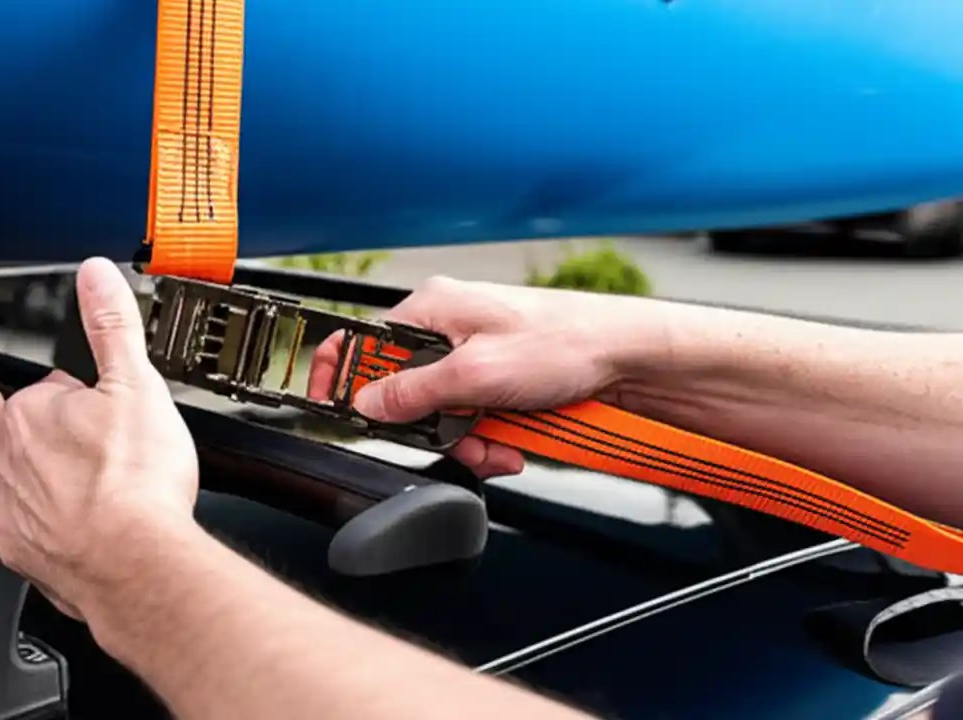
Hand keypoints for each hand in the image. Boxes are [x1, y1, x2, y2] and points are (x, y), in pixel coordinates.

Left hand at [0, 258, 198, 619]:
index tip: (79, 397)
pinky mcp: (24, 554)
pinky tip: (77, 532)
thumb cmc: (136, 481)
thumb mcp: (136, 383)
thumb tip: (95, 274)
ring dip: (37, 480)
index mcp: (32, 414)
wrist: (135, 562)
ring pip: (13, 483)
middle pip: (7, 433)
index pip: (37, 390)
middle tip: (48, 428)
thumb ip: (112, 325)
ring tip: (71, 484)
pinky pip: (26, 533)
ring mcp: (14, 511)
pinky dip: (47, 528)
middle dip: (25, 427)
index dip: (62, 392)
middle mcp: (10, 462)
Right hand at [307, 276, 667, 478]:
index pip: (366, 343)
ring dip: (467, 437)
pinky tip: (511, 443)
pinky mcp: (497, 379)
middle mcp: (449, 327)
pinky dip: (489, 436)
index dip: (345, 376)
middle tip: (458, 438)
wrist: (628, 357)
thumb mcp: (476, 373)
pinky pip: (472, 417)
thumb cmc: (566, 342)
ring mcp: (474, 355)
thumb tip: (368, 402)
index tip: (335, 409)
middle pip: (405, 389)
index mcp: (433, 308)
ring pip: (441, 412)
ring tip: (497, 444)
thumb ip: (414, 391)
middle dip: (432, 425)